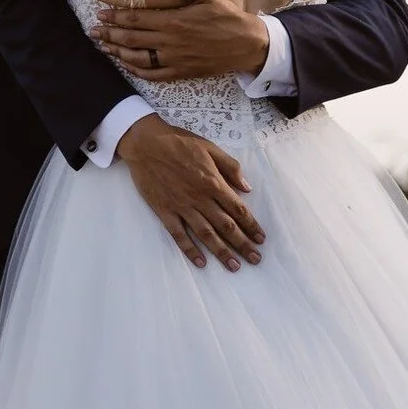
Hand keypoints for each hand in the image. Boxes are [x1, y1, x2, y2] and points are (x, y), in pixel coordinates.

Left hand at [91, 0, 268, 80]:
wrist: (247, 44)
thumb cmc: (227, 16)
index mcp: (174, 21)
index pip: (136, 19)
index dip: (116, 16)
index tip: (101, 13)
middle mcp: (170, 42)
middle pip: (131, 39)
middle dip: (110, 33)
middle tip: (93, 30)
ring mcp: (174, 60)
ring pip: (138, 58)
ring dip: (118, 52)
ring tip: (103, 46)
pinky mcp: (181, 72)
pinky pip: (153, 74)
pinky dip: (136, 70)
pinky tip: (126, 65)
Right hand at [117, 114, 264, 270]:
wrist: (146, 143)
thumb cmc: (179, 142)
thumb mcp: (210, 147)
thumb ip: (230, 167)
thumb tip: (247, 187)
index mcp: (213, 182)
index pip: (238, 209)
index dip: (251, 225)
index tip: (261, 239)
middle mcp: (200, 198)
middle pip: (226, 226)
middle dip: (242, 244)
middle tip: (255, 259)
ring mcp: (182, 207)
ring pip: (206, 234)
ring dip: (222, 252)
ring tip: (234, 266)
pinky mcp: (165, 211)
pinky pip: (179, 235)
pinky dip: (190, 250)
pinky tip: (200, 262)